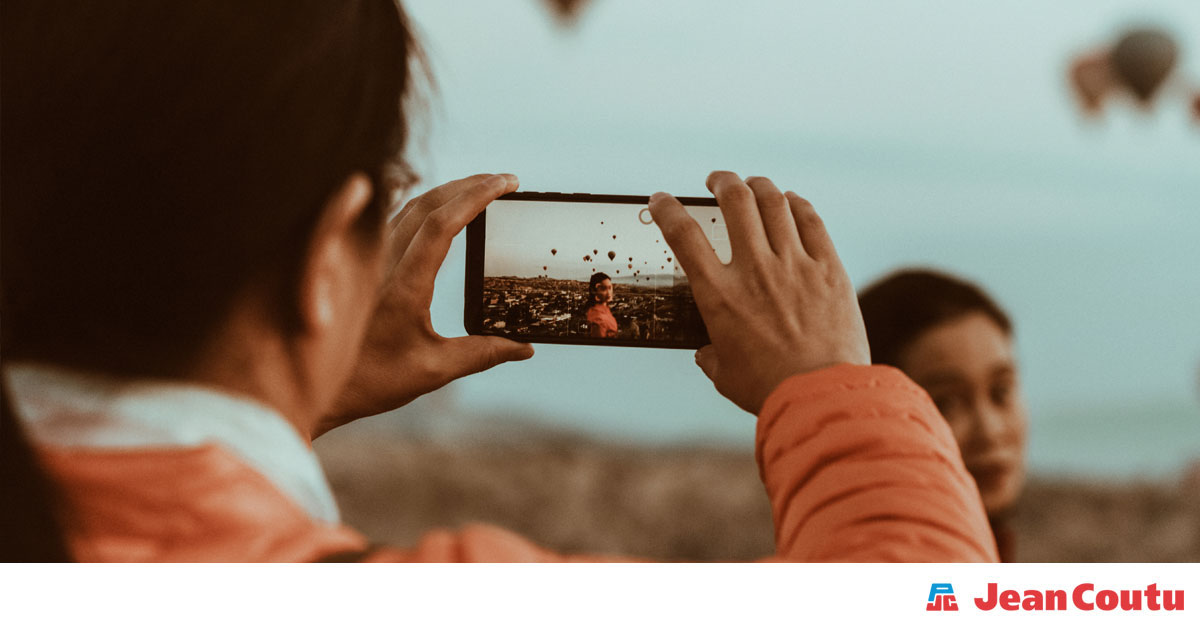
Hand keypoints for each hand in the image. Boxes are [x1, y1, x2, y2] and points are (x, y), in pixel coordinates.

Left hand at [315, 174, 533, 437]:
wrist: (313, 388)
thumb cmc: (370, 381)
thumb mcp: (433, 371)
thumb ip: (482, 354)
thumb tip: (524, 348)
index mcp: (405, 284)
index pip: (445, 223)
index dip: (479, 196)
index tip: (508, 183)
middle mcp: (383, 263)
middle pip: (428, 203)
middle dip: (469, 184)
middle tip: (503, 180)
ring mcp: (367, 260)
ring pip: (408, 206)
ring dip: (445, 191)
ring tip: (478, 187)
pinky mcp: (358, 264)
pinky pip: (391, 219)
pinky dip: (421, 204)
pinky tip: (434, 207)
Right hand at [649, 171, 869, 413]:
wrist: (822, 395)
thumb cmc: (767, 390)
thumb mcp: (723, 374)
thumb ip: (710, 355)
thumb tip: (706, 350)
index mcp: (719, 296)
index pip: (683, 236)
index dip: (667, 209)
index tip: (661, 200)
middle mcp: (754, 270)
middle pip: (735, 201)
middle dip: (721, 181)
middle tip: (716, 180)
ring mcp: (794, 265)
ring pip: (773, 202)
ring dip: (758, 185)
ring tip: (753, 184)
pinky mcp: (829, 269)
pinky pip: (812, 221)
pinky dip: (797, 204)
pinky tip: (791, 201)